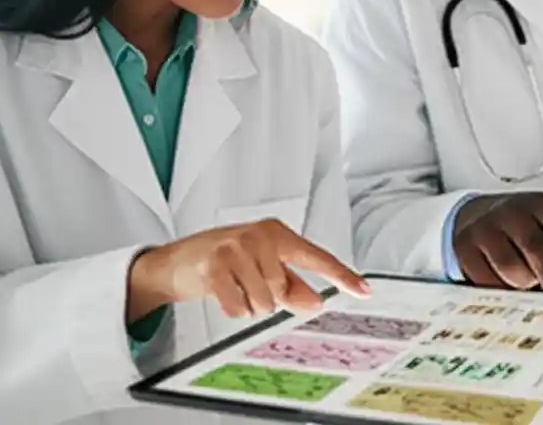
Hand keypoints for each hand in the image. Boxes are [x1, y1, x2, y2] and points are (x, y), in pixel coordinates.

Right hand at [127, 218, 370, 320]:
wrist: (178, 259)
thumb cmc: (226, 260)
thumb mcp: (262, 268)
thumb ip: (292, 286)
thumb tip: (317, 303)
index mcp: (277, 234)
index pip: (317, 257)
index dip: (342, 276)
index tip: (364, 290)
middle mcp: (260, 236)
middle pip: (283, 290)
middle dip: (266, 296)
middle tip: (245, 282)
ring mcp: (236, 248)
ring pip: (263, 301)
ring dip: (249, 304)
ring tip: (233, 286)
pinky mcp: (214, 265)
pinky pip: (239, 307)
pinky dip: (232, 309)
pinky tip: (221, 292)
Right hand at [453, 192, 542, 307]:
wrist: (478, 216)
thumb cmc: (525, 229)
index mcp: (541, 206)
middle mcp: (513, 212)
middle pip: (535, 246)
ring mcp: (486, 228)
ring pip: (510, 267)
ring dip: (525, 283)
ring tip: (528, 279)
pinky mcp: (465, 247)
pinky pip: (486, 280)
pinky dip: (501, 289)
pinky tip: (506, 282)